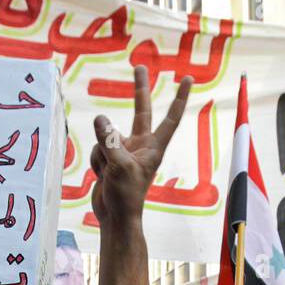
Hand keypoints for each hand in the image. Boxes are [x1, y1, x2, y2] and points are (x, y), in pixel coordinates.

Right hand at [90, 66, 192, 225]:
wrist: (115, 218)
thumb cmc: (126, 196)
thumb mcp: (118, 166)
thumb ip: (109, 140)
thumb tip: (101, 117)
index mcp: (154, 147)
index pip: (170, 117)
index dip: (179, 98)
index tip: (188, 79)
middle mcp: (141, 145)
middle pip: (141, 110)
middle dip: (139, 89)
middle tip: (140, 67)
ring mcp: (125, 151)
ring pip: (106, 136)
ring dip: (101, 153)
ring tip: (108, 174)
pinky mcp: (110, 158)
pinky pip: (97, 149)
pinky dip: (96, 162)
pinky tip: (102, 176)